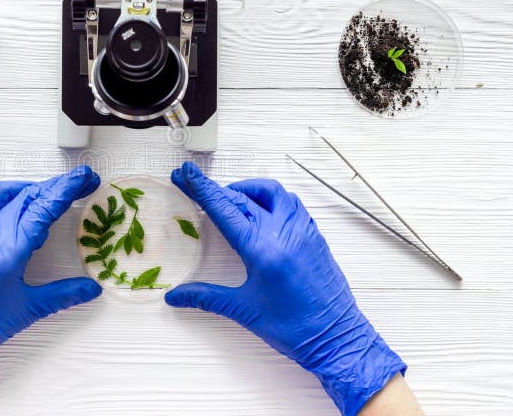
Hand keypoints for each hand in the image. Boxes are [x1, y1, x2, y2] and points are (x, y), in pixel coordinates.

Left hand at [0, 166, 101, 414]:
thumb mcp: (25, 311)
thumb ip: (62, 295)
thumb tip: (91, 288)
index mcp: (8, 248)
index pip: (43, 207)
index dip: (67, 188)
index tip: (85, 176)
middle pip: (27, 195)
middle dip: (56, 186)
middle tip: (78, 184)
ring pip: (4, 194)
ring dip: (29, 189)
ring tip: (49, 198)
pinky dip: (7, 201)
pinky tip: (17, 216)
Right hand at [166, 162, 405, 415]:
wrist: (338, 339)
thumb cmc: (294, 328)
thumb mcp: (244, 310)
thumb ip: (206, 297)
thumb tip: (175, 297)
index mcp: (263, 250)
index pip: (225, 209)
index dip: (202, 188)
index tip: (187, 173)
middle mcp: (284, 233)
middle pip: (242, 198)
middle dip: (214, 188)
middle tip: (193, 182)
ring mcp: (302, 231)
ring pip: (271, 193)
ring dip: (247, 188)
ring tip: (228, 195)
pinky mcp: (314, 236)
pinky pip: (291, 204)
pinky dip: (271, 199)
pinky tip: (262, 209)